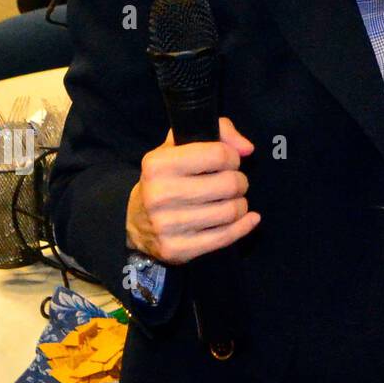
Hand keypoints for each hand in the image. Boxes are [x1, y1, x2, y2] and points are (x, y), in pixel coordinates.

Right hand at [125, 118, 259, 263]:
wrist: (134, 221)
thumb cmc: (166, 177)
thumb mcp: (180, 146)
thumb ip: (219, 132)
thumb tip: (247, 149)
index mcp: (158, 164)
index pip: (219, 154)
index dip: (232, 157)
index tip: (229, 162)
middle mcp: (159, 195)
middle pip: (229, 184)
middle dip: (239, 182)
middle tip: (232, 184)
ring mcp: (167, 225)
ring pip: (230, 211)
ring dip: (240, 204)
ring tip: (232, 200)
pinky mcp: (177, 249)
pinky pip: (225, 237)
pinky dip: (244, 226)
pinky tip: (249, 218)